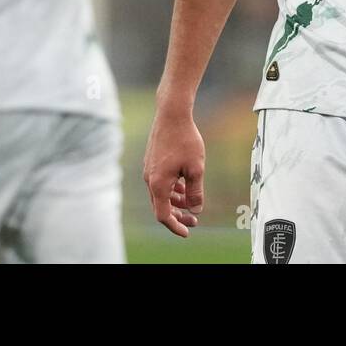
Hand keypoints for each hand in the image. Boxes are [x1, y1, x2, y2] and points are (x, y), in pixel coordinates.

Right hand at [143, 105, 204, 236]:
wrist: (172, 114)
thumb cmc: (185, 140)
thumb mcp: (196, 168)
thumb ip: (196, 192)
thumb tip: (195, 210)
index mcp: (158, 184)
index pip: (163, 215)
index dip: (176, 226)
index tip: (188, 231)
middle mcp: (150, 179)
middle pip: (161, 206)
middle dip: (178, 215)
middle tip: (195, 220)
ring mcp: (149, 170)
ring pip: (161, 194)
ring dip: (176, 202)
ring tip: (192, 203)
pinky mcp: (152, 162)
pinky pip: (161, 183)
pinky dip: (172, 189)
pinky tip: (185, 187)